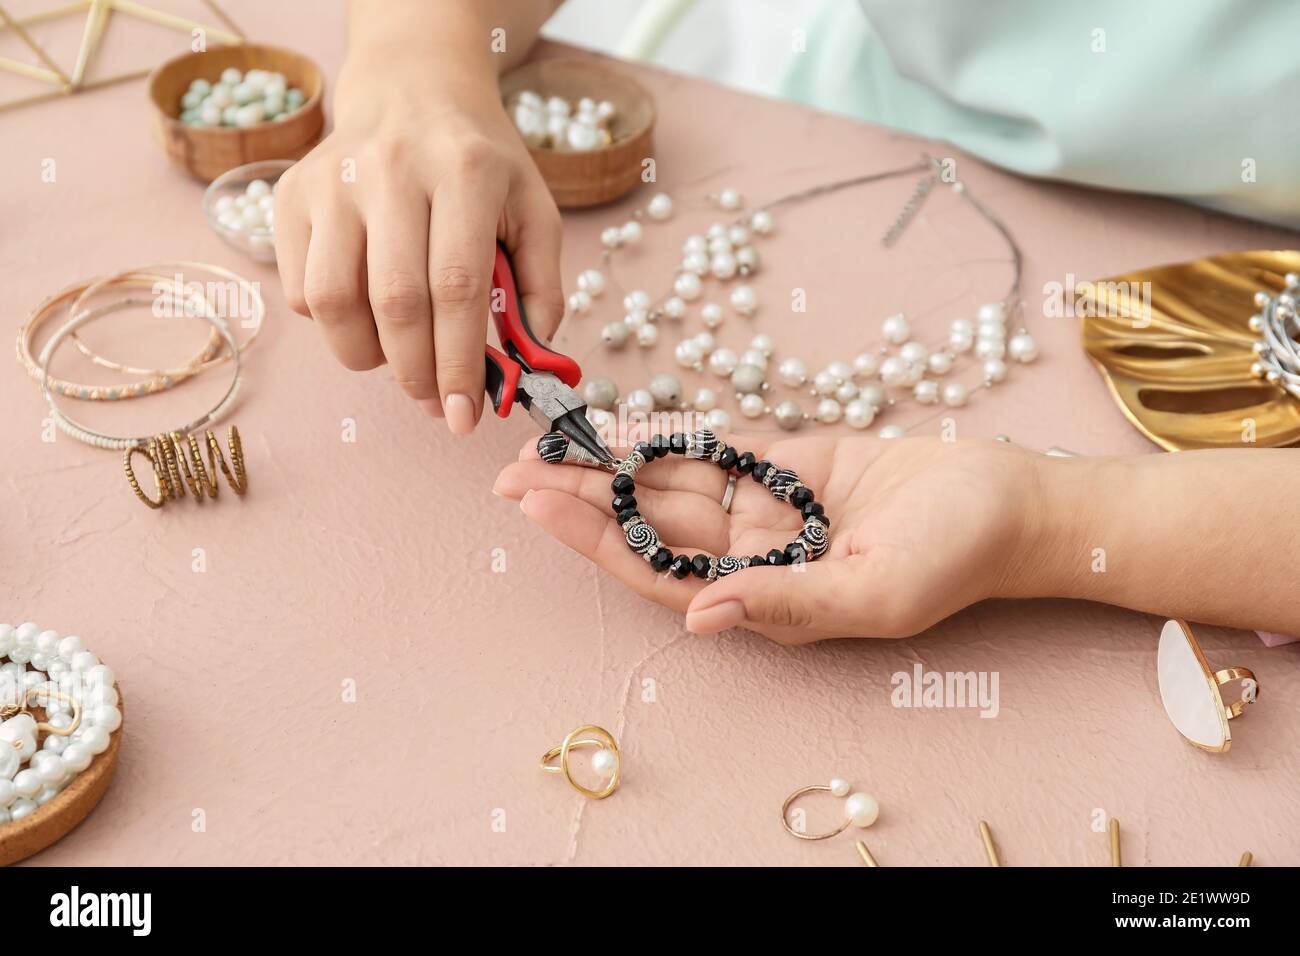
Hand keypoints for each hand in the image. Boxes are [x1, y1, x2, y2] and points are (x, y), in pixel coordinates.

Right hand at [273, 55, 563, 432]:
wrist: (413, 90)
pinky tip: (369, 316)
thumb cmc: (481, 164)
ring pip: (332, 302)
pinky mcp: (290, 196)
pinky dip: (335, 326)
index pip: (456, 287)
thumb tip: (529, 364)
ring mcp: (332, 180)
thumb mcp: (533, 210)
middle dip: (417, 373)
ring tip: (401, 359)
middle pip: (394, 300)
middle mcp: (390, 168)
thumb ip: (541, 286)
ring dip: (368, 356)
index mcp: (464, 171)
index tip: (465, 415)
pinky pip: (300, 292)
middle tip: (437, 404)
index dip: (459, 362)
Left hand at [492, 435, 1046, 642]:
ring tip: (547, 440)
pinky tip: (619, 425)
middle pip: (649, 525)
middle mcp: (753, 557)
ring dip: (611, 466)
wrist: (1009, 501)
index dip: (592, 539)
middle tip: (510, 465)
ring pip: (672, 486)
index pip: (656, 570)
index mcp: (764, 597)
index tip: (534, 501)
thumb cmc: (953, 555)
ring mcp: (768, 509)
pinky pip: (715, 450)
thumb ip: (785, 603)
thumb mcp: (874, 589)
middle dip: (581, 497)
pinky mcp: (788, 465)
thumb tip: (698, 618)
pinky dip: (667, 436)